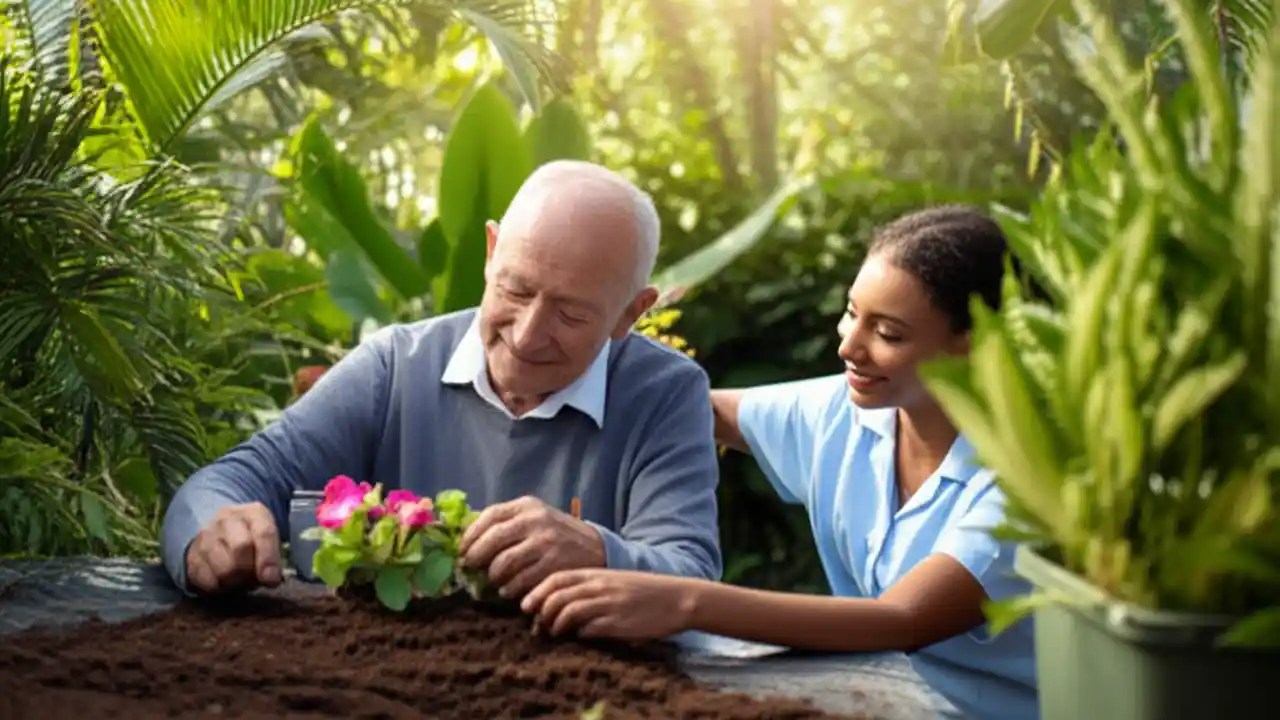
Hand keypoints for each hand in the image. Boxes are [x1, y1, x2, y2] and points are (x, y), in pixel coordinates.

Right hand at [185, 502, 282, 593]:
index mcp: (253, 513)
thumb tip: (270, 579)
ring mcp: (206, 535)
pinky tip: (223, 582)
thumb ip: (273, 557)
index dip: (269, 559)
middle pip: (240, 548)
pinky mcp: (192, 555)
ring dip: (234, 582)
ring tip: (239, 581)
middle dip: (250, 571)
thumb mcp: (269, 541)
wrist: (220, 533)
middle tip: (253, 581)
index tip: (271, 579)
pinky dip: (217, 587)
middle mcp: (227, 519)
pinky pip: (205, 579)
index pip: (264, 533)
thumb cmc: (253, 540)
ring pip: (222, 568)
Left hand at [458, 496, 604, 599]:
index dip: (471, 534)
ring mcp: (545, 542)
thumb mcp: (535, 518)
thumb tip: (467, 540)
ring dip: (493, 576)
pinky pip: (520, 580)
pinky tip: (508, 590)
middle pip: (493, 539)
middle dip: (476, 556)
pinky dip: (509, 588)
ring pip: (503, 563)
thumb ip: (507, 524)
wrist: (596, 547)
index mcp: (527, 505)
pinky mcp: (553, 564)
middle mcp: (536, 520)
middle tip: (470, 567)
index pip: (490, 515)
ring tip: (493, 580)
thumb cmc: (556, 534)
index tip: (462, 549)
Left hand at [521, 569, 696, 639]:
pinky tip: (580, 636)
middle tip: (537, 625)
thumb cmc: (643, 591)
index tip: (526, 606)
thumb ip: (589, 586)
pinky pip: (588, 629)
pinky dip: (578, 634)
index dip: (537, 592)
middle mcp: (599, 586)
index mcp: (597, 573)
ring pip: (568, 612)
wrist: (677, 597)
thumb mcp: (614, 580)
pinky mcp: (618, 622)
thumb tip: (560, 601)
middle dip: (540, 612)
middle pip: (556, 596)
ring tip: (554, 633)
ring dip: (555, 625)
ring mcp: (608, 604)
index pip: (556, 578)